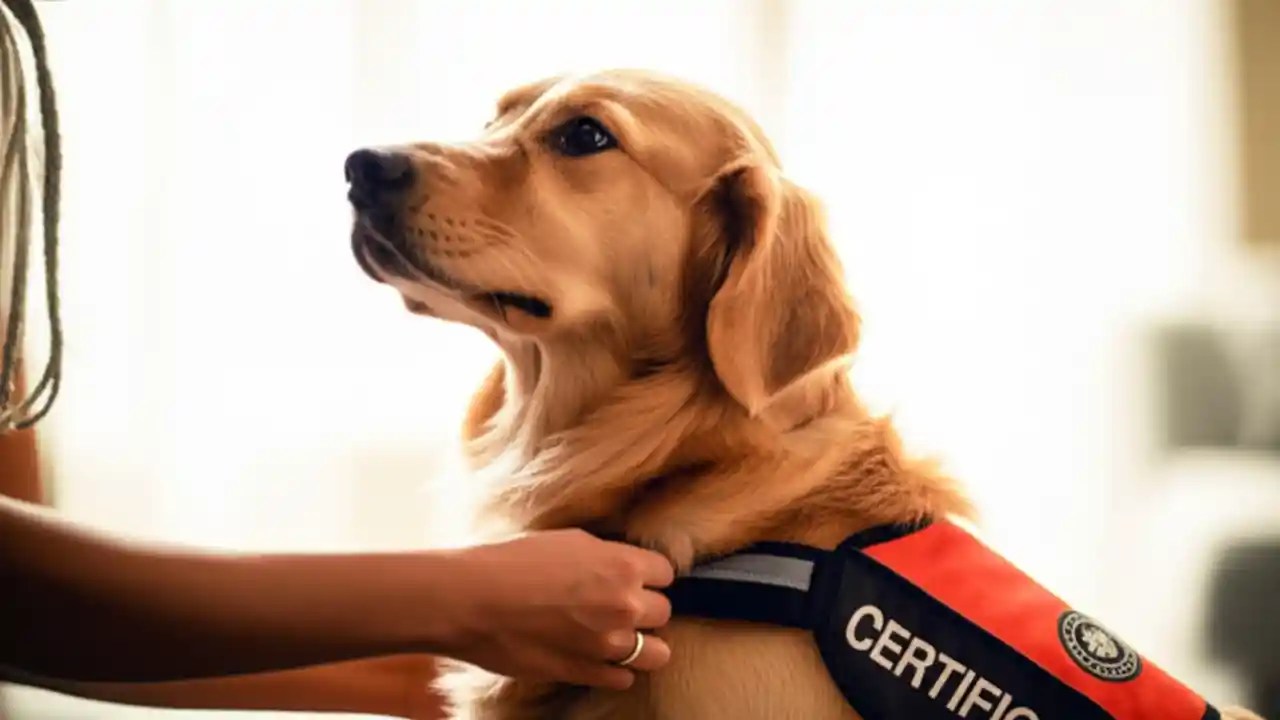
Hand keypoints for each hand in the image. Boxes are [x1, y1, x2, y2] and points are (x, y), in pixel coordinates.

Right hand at [440, 529, 674, 689]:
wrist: (472, 599)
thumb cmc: (513, 562)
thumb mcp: (570, 541)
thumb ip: (606, 556)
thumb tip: (623, 567)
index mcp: (622, 566)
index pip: (666, 573)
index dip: (649, 575)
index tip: (636, 578)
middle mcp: (625, 605)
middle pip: (663, 611)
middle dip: (645, 608)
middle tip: (618, 606)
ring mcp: (607, 643)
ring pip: (657, 653)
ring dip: (642, 645)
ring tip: (618, 637)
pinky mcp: (585, 672)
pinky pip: (624, 678)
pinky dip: (616, 670)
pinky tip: (598, 658)